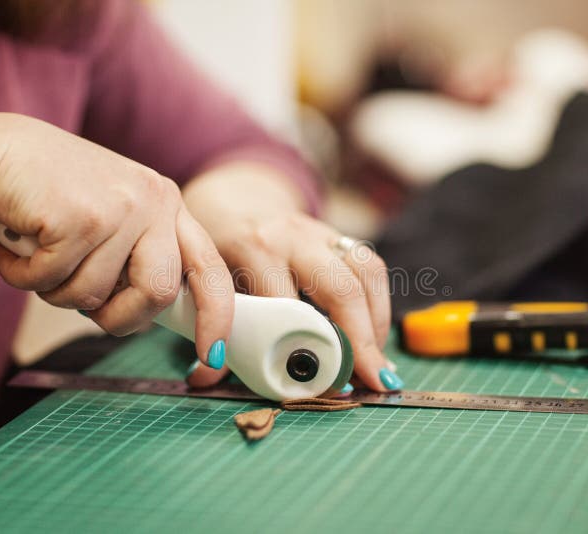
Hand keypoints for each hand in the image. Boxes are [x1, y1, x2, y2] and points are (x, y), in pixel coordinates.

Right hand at [0, 113, 232, 366]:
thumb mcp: (114, 220)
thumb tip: (149, 317)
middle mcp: (155, 202)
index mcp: (169, 206)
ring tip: (38, 258)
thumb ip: (137, 259)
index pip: (210, 268)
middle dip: (118, 318)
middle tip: (86, 311)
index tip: (213, 355)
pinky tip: (12, 247)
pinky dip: (22, 275)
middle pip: (157, 293)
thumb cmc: (53, 197)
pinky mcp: (80, 216)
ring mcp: (121, 207)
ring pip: (93, 295)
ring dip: (55, 293)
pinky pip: (51, 280)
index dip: (216, 315)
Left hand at [182, 162, 398, 391]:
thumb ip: (221, 328)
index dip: (308, 346)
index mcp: (254, 248)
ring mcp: (322, 232)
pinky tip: (372, 336)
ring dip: (378, 323)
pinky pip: (371, 269)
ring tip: (376, 362)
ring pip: (367, 273)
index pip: (289, 306)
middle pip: (342, 288)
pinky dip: (378, 307)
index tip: (324, 383)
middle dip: (361, 340)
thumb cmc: (219, 252)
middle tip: (374, 381)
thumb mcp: (210, 284)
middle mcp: (293, 236)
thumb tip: (215, 378)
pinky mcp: (340, 236)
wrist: (233, 204)